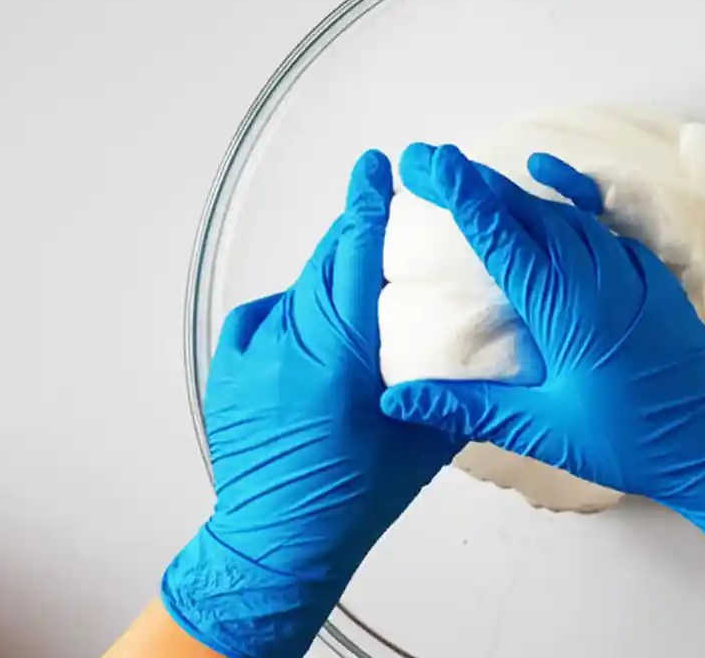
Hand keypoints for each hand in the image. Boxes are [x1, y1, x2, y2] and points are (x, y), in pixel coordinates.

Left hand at [162, 151, 459, 657]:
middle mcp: (293, 344)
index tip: (375, 167)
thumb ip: (445, 382)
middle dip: (353, 236)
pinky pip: (263, 316)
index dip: (366, 204)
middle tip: (379, 216)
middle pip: (326, 264)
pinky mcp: (230, 366)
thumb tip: (474, 344)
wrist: (281, 538)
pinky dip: (287, 315)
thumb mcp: (423, 441)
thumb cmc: (353, 497)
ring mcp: (254, 354)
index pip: (355, 257)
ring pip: (298, 291)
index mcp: (342, 356)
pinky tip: (307, 335)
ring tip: (350, 309)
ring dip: (326, 285)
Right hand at [382, 144, 704, 553]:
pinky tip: (555, 184)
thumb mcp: (541, 427)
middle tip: (434, 161)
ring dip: (520, 193)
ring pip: (566, 217)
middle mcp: (598, 277)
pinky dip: (575, 200)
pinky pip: (605, 227)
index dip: (462, 194)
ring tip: (476, 177)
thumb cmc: (629, 441)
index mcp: (565, 308)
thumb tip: (396, 400)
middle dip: (478, 184)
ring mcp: (630, 273)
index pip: (502, 236)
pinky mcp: (652, 278)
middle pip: (530, 214)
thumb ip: (468, 407)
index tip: (429, 162)